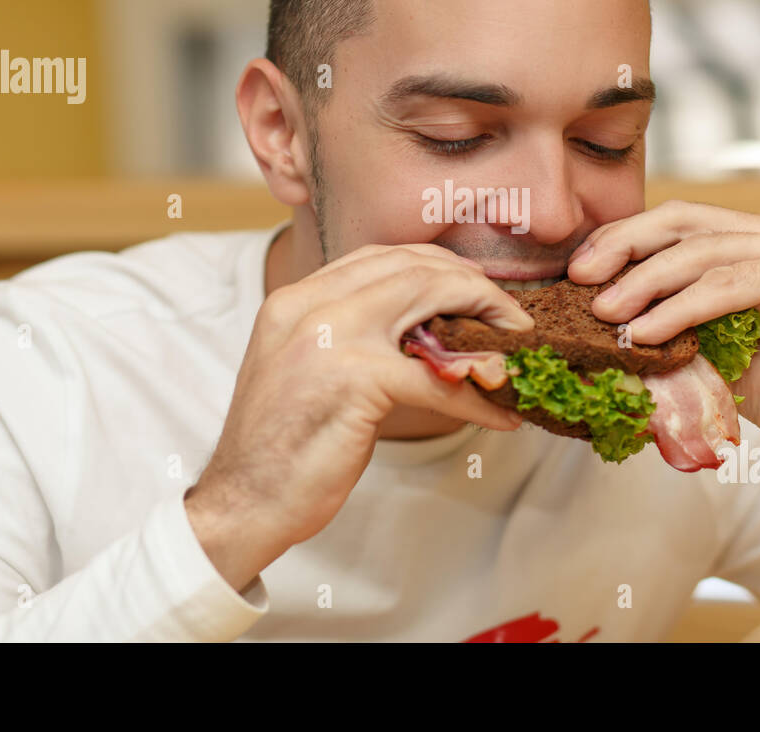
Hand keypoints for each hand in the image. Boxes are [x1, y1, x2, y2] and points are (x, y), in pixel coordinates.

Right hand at [186, 244, 532, 589]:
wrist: (243, 504)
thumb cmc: (283, 447)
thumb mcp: (308, 369)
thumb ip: (351, 336)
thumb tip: (427, 331)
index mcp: (297, 297)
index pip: (382, 255)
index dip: (441, 268)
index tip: (476, 293)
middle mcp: (309, 304)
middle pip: (414, 266)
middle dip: (474, 288)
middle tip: (511, 321)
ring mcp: (330, 337)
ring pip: (430, 298)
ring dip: (486, 323)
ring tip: (516, 352)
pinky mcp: (355, 379)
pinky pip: (437, 379)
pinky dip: (479, 397)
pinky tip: (501, 416)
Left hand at [567, 201, 759, 515]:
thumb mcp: (714, 354)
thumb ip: (672, 331)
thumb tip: (605, 329)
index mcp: (745, 244)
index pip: (672, 224)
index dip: (620, 239)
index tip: (576, 270)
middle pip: (680, 222)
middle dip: (622, 247)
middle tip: (579, 278)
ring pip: (700, 252)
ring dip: (645, 282)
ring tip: (606, 312)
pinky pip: (730, 284)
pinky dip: (682, 307)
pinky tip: (647, 331)